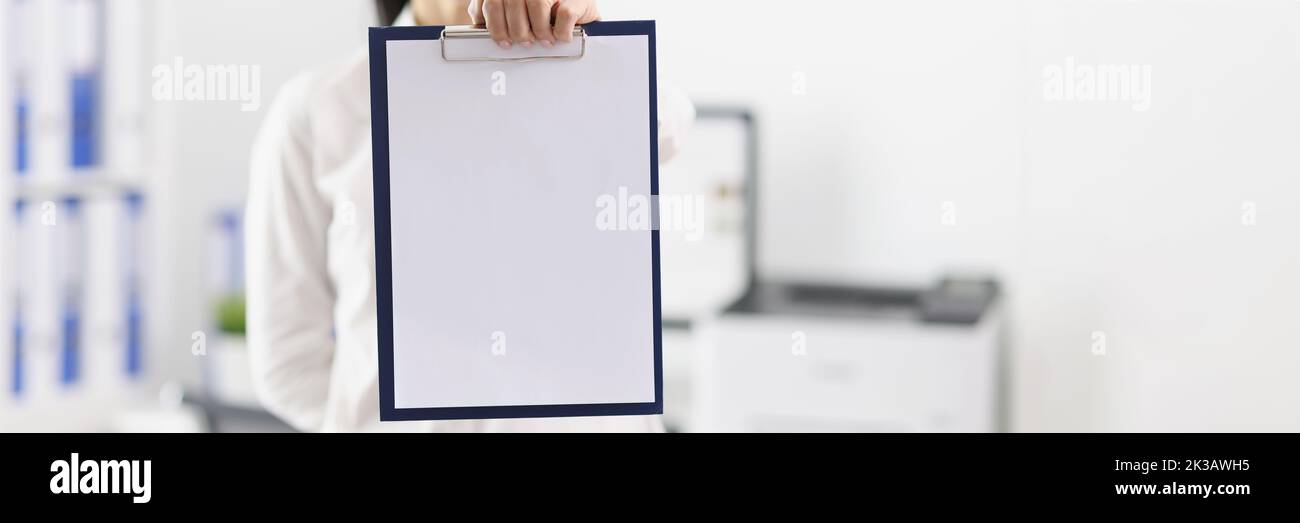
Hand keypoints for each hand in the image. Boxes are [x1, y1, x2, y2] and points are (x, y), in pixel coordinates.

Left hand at [468, 0, 599, 48]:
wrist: (580, 3)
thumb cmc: (549, 8)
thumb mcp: (519, 7)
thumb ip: (498, 10)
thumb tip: (480, 26)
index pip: (492, 1)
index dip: (495, 24)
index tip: (501, 40)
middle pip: (512, 3)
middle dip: (516, 30)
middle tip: (524, 42)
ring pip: (536, 6)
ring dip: (538, 31)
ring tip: (543, 41)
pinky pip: (563, 15)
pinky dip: (560, 32)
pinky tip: (560, 36)